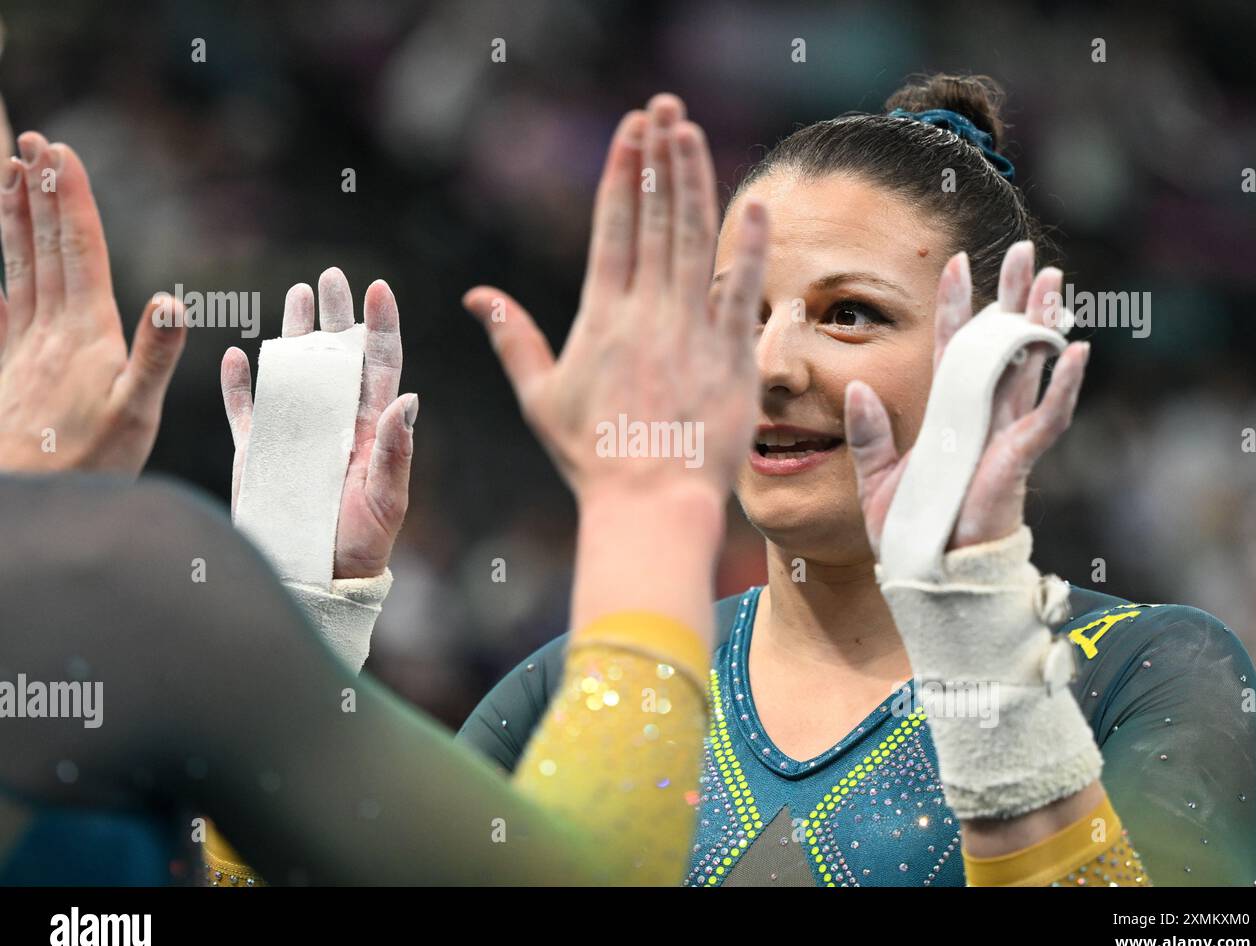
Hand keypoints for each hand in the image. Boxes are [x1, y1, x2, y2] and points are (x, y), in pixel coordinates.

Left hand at [0, 132, 185, 473]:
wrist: (24, 501)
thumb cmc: (88, 465)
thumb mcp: (136, 416)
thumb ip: (153, 356)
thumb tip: (171, 302)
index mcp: (85, 335)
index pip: (80, 251)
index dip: (70, 200)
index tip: (62, 152)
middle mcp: (48, 332)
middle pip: (43, 249)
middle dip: (39, 192)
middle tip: (34, 142)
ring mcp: (20, 350)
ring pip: (16, 269)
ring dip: (13, 220)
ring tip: (7, 174)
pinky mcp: (5, 373)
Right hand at [221, 269, 416, 579]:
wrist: (317, 579)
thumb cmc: (361, 544)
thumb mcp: (386, 500)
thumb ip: (395, 451)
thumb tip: (409, 397)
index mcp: (372, 429)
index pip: (380, 366)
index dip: (380, 327)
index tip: (379, 289)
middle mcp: (336, 422)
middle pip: (336, 356)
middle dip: (336, 314)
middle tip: (331, 275)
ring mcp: (296, 434)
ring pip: (294, 372)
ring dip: (293, 334)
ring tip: (295, 293)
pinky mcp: (259, 453)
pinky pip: (246, 411)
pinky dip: (239, 386)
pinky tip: (236, 357)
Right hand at [463, 96, 766, 508]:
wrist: (650, 503)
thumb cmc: (593, 457)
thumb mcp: (541, 396)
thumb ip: (513, 338)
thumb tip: (477, 294)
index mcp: (601, 318)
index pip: (614, 226)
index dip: (622, 171)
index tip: (630, 130)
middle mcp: (646, 312)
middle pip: (655, 216)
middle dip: (659, 156)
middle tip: (664, 108)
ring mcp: (691, 330)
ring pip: (695, 238)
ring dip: (696, 180)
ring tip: (693, 133)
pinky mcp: (731, 355)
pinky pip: (741, 289)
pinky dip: (748, 247)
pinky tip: (754, 203)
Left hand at [847, 241, 1088, 555]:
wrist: (930, 579)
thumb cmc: (910, 533)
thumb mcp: (876, 479)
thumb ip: (868, 435)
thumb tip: (855, 388)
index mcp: (946, 414)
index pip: (953, 348)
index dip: (956, 307)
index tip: (955, 263)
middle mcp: (979, 417)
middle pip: (1000, 344)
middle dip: (1011, 297)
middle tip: (1024, 252)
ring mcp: (1003, 436)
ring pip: (1029, 368)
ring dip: (1041, 323)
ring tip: (1053, 279)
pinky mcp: (1017, 461)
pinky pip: (1047, 417)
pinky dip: (1064, 386)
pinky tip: (1077, 350)